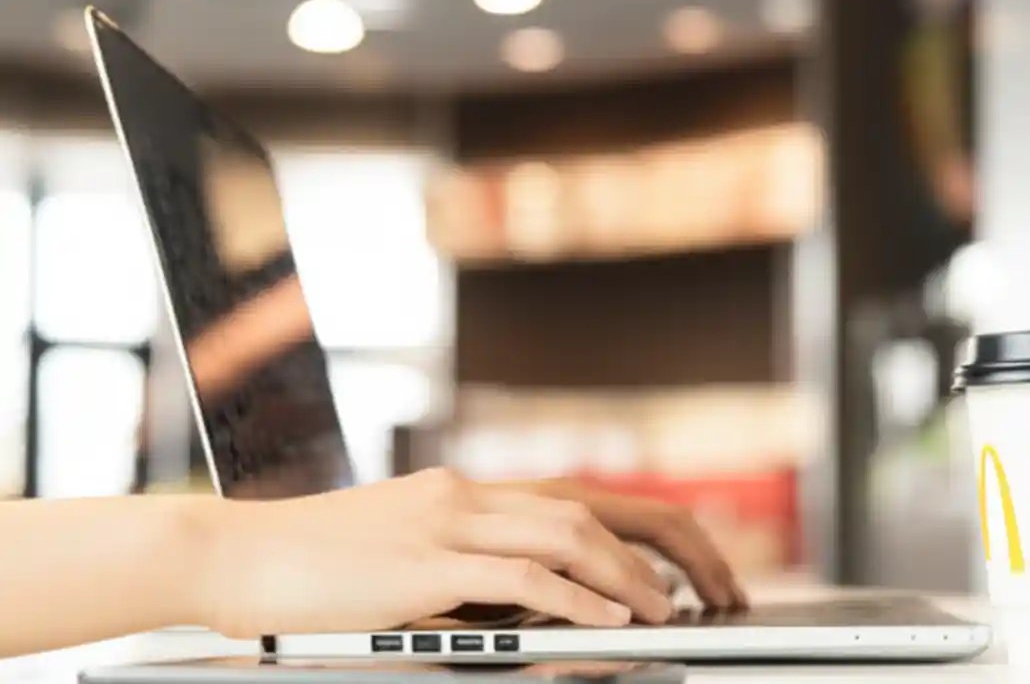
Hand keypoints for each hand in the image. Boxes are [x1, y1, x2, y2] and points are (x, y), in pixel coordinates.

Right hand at [195, 469, 700, 637]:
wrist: (233, 557)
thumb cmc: (315, 566)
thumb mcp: (406, 555)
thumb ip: (471, 567)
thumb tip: (545, 603)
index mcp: (469, 493)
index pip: (584, 500)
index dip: (649, 533)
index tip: (691, 569)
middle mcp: (468, 496)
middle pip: (594, 509)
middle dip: (666, 549)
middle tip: (714, 587)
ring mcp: (445, 524)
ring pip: (568, 535)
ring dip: (630, 576)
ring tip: (672, 611)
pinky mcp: (422, 564)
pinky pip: (520, 578)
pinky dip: (576, 597)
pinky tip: (611, 620)